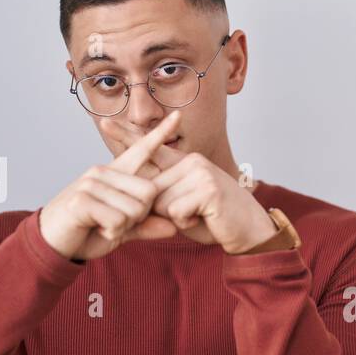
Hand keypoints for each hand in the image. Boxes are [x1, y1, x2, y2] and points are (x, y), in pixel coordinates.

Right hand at [39, 110, 180, 259]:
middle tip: (117, 222)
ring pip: (135, 209)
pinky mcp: (81, 199)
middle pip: (149, 192)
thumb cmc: (88, 232)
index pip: (141, 150)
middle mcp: (102, 171)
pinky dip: (112, 232)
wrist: (52, 244)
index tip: (179, 116)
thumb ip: (146, 226)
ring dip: (124, 227)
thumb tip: (173, 228)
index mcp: (115, 173)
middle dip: (140, 216)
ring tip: (103, 225)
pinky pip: (118, 220)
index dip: (160, 135)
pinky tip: (96, 229)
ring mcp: (90, 183)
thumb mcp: (122, 229)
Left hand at [100, 117, 276, 252]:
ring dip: (176, 218)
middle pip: (150, 189)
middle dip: (160, 211)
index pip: (152, 149)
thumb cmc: (215, 221)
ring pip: (161, 201)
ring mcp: (200, 172)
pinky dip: (186, 222)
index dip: (127, 136)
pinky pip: (175, 211)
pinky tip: (205, 218)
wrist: (250, 231)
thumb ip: (162, 198)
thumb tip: (137, 196)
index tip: (105, 123)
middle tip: (189, 216)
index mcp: (184, 163)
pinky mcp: (207, 187)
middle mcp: (191, 161)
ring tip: (200, 216)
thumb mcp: (183, 207)